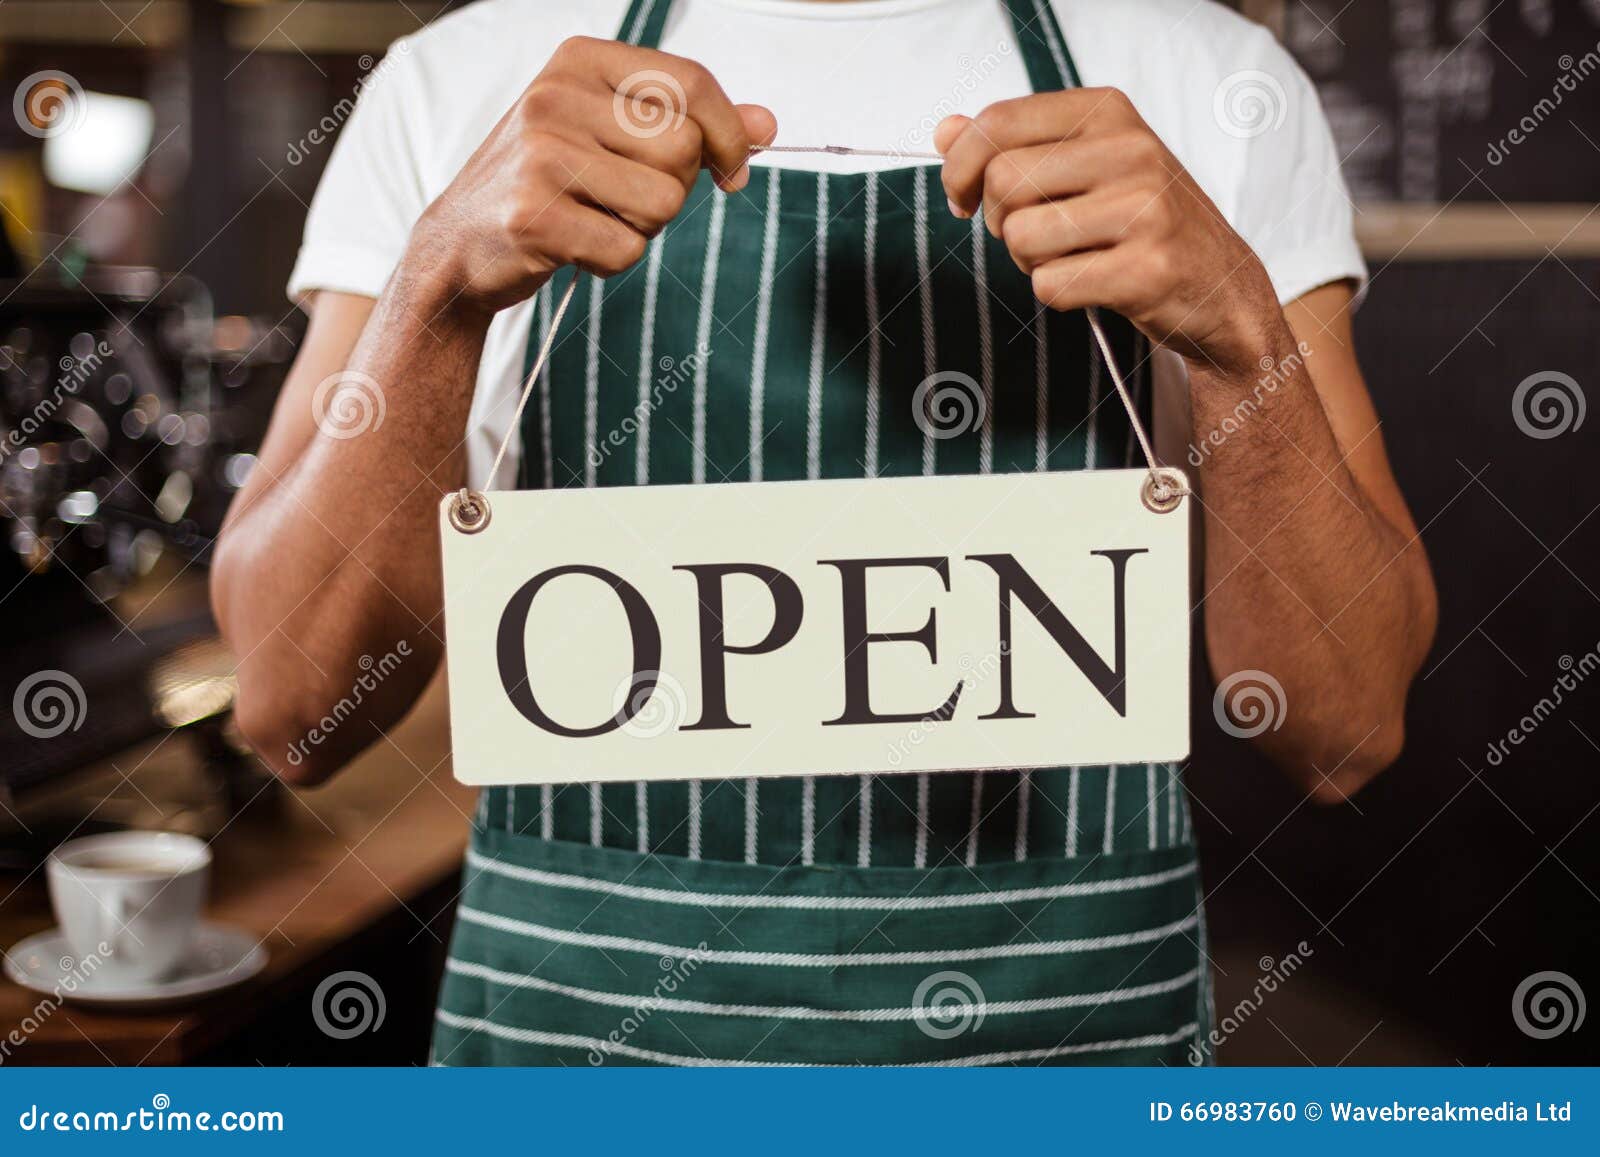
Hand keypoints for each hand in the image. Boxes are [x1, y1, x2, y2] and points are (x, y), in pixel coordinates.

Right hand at [408, 37, 775, 315]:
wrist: (460, 245)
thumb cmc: (547, 183)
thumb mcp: (611, 133)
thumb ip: (690, 123)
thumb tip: (767, 125)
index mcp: (578, 61)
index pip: (691, 82)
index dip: (729, 133)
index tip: (733, 170)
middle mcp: (554, 97)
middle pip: (683, 149)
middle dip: (674, 188)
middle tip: (626, 197)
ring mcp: (540, 156)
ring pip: (663, 203)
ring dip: (644, 228)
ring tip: (595, 218)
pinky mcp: (534, 216)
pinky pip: (627, 248)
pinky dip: (613, 259)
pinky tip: (576, 246)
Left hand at [936, 89, 1284, 379]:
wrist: (1220, 286)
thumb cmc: (1142, 222)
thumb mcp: (1085, 165)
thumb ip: (1015, 144)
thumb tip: (946, 131)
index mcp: (1108, 111)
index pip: (997, 123)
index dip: (960, 167)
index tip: (963, 197)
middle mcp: (1130, 150)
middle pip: (1002, 182)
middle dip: (998, 220)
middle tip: (1030, 234)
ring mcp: (1144, 209)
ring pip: (1021, 236)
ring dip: (1027, 261)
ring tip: (1069, 258)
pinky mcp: (1146, 269)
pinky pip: (1049, 285)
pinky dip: (1056, 293)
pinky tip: (1092, 283)